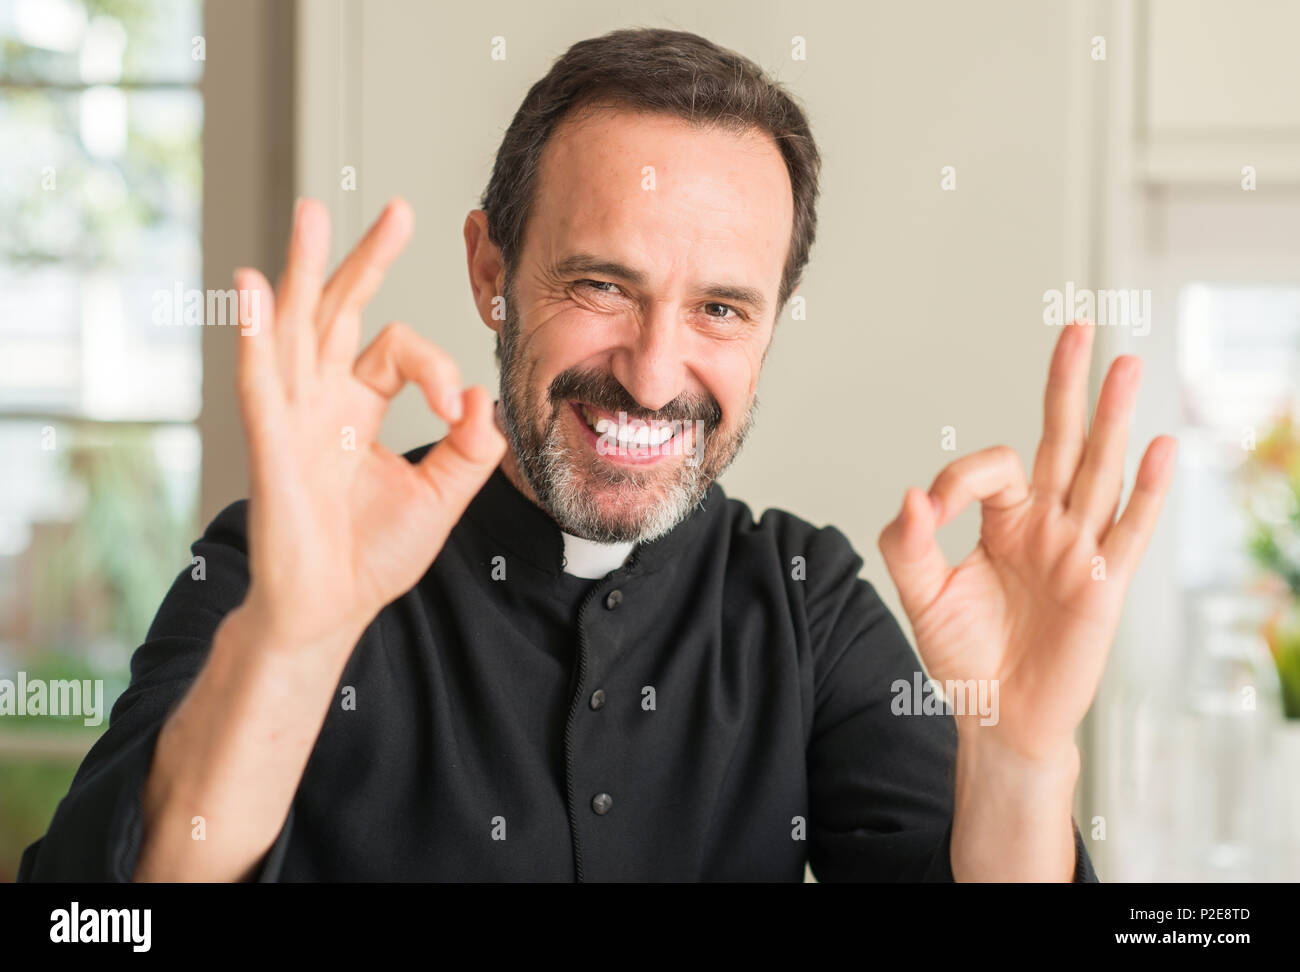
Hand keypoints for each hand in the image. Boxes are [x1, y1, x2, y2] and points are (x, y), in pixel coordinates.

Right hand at [233, 197, 505, 649]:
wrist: (333, 606)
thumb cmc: (375, 552)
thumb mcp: (442, 495)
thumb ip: (470, 447)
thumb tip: (482, 395)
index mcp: (360, 404)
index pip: (398, 349)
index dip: (435, 366)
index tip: (456, 406)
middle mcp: (323, 398)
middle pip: (340, 311)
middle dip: (365, 259)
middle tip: (396, 211)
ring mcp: (293, 415)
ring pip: (295, 327)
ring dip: (302, 270)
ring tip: (310, 214)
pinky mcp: (272, 442)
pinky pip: (260, 380)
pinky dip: (254, 334)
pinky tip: (251, 287)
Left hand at [877, 322, 1175, 762]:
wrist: (996, 715)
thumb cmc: (963, 654)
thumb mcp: (921, 595)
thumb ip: (907, 543)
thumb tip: (910, 493)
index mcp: (1003, 519)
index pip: (992, 468)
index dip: (957, 480)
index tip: (927, 512)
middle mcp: (1045, 524)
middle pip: (1061, 442)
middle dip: (1067, 387)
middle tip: (1077, 329)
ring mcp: (1078, 549)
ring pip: (1098, 471)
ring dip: (1110, 418)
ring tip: (1124, 363)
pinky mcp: (1103, 583)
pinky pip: (1128, 530)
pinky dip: (1145, 490)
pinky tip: (1158, 446)